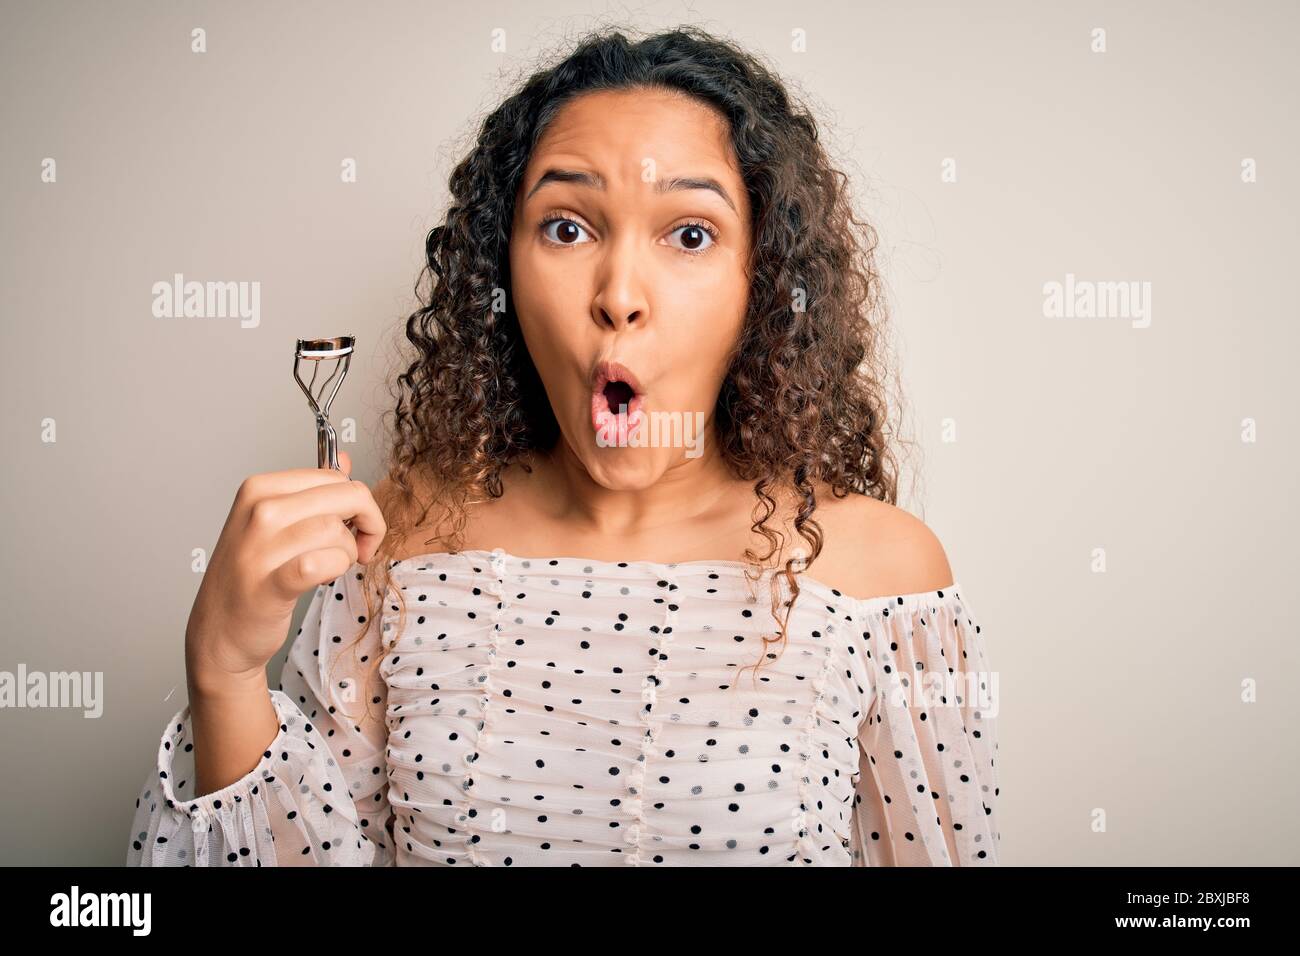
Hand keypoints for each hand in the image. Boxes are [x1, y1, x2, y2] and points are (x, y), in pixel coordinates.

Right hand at [184, 450, 386, 688]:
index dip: (358, 503)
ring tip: (329, 568)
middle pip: (345, 496)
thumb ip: (314, 491)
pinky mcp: (269, 583)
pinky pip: (322, 563)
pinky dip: (333, 571)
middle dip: (367, 524)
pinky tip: (321, 578)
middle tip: (359, 549)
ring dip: (347, 554)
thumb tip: (345, 460)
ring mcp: (260, 547)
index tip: (355, 526)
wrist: (219, 630)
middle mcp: (258, 510)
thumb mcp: (277, 524)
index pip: (334, 476)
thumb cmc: (252, 576)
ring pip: (338, 531)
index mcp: (260, 488)